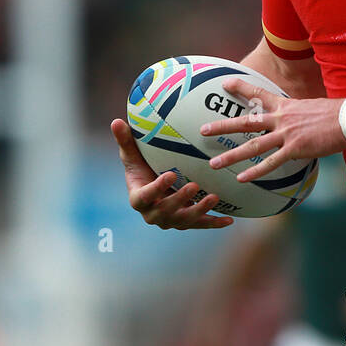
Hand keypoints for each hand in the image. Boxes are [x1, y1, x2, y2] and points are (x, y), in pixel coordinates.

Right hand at [111, 118, 233, 228]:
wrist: (154, 186)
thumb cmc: (142, 167)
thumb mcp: (132, 155)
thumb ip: (125, 141)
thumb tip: (115, 121)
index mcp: (138, 199)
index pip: (144, 197)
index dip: (156, 189)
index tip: (169, 175)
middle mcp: (153, 214)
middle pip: (165, 211)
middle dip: (180, 200)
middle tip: (195, 185)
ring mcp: (171, 220)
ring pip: (184, 220)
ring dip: (200, 210)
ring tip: (214, 198)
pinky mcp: (186, 222)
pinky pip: (201, 225)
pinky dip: (214, 224)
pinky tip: (229, 220)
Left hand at [196, 78, 345, 182]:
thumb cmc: (335, 114)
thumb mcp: (311, 107)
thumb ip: (298, 115)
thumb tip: (296, 122)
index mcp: (286, 106)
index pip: (259, 94)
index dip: (241, 88)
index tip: (225, 84)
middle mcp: (282, 118)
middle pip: (246, 122)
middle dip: (222, 126)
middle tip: (202, 130)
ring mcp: (287, 134)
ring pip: (253, 146)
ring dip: (232, 156)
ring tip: (214, 163)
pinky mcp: (295, 149)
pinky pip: (271, 163)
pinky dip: (255, 171)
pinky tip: (242, 178)